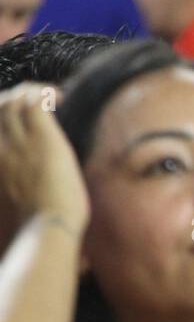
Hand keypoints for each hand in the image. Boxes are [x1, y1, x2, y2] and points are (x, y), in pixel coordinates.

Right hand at [0, 83, 87, 233]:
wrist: (45, 228)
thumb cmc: (36, 225)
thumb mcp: (14, 202)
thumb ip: (14, 182)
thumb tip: (29, 180)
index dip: (1, 115)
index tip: (18, 115)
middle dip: (13, 99)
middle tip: (35, 103)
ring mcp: (17, 141)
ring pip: (14, 101)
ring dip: (31, 93)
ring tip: (50, 98)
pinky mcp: (42, 136)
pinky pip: (37, 100)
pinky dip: (46, 93)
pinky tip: (61, 97)